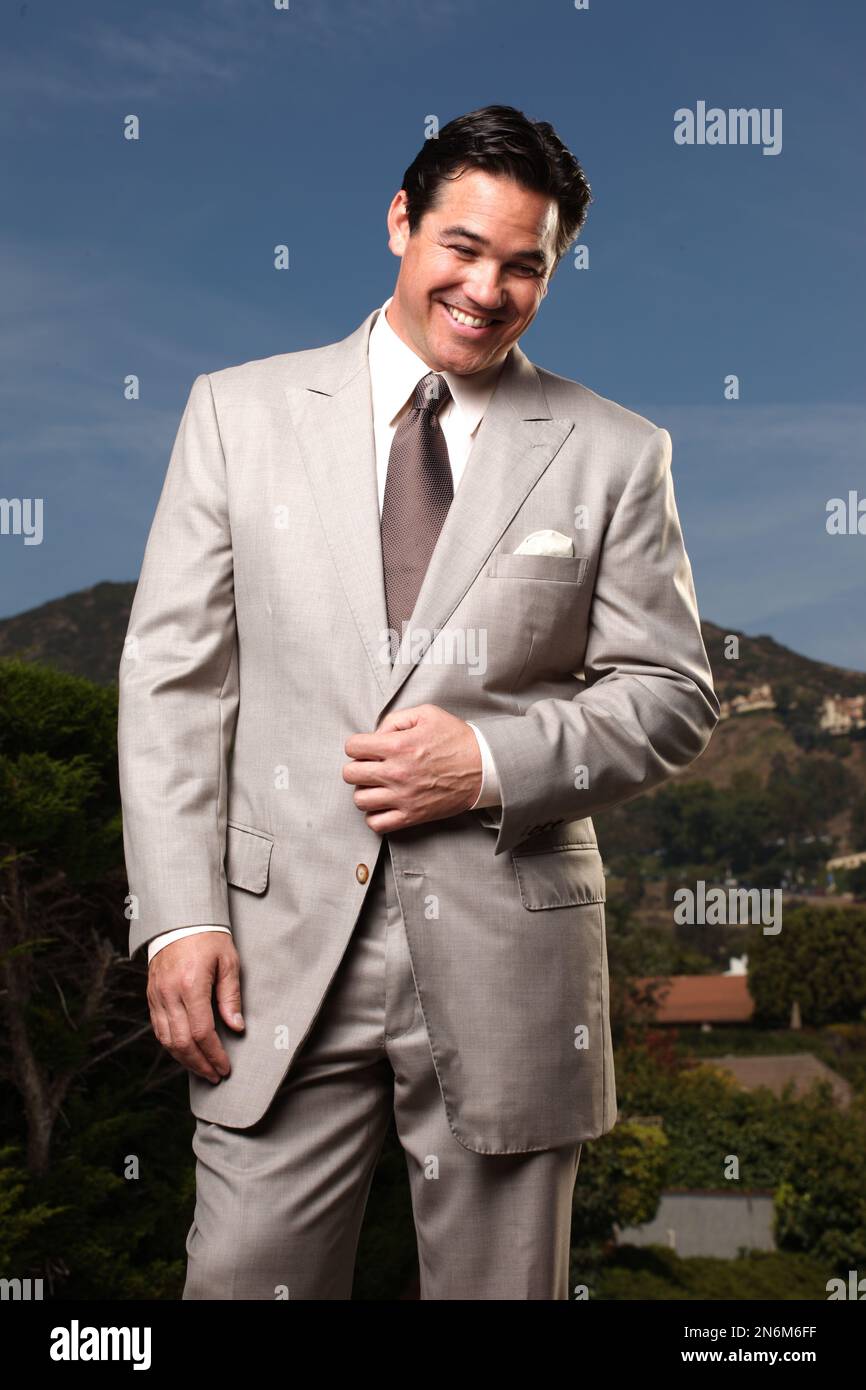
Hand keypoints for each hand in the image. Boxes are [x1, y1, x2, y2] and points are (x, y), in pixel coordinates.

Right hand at [147, 933, 243, 1083]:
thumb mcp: (228, 962)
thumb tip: (236, 1028)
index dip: (214, 1055)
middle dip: (200, 1064)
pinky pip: (158, 1028)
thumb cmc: (208, 937)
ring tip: (202, 1069)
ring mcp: (156, 995)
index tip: (225, 1067)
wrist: (179, 918)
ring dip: (184, 1060)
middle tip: (215, 1076)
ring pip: (166, 1040)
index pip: (201, 1032)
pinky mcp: (151, 995)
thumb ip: (230, 996)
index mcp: (191, 985)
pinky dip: (171, 1045)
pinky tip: (186, 1052)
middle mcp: (169, 993)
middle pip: (182, 1042)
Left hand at [343, 703, 482, 832]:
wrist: (484, 767)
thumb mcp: (427, 714)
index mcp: (398, 745)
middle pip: (350, 774)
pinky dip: (375, 816)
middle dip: (357, 766)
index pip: (352, 747)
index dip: (358, 745)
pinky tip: (384, 804)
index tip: (368, 748)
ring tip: (377, 786)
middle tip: (371, 766)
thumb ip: (396, 720)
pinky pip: (377, 824)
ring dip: (365, 791)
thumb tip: (376, 734)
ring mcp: (403, 797)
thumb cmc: (457, 739)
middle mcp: (396, 773)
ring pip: (360, 800)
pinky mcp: (412, 816)